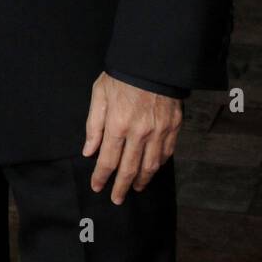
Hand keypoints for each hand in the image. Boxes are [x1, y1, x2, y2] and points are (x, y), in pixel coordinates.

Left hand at [82, 72, 181, 203]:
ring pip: (150, 165)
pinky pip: (166, 153)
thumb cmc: (121, 76)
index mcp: (118, 125)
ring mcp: (159, 132)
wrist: (152, 62)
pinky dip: (158, 165)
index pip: (108, 160)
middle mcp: (139, 133)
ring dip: (141, 180)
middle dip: (121, 186)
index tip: (97, 187)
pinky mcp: (173, 127)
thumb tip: (88, 151)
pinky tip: (152, 169)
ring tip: (134, 188)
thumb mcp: (99, 95)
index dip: (101, 176)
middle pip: (129, 168)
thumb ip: (93, 125)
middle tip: (116, 199)